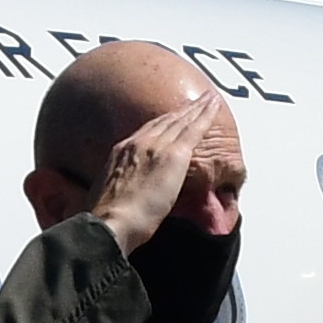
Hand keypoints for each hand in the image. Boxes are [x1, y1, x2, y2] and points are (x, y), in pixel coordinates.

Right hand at [84, 92, 221, 255]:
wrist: (110, 223)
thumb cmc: (108, 221)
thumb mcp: (108, 196)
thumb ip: (121, 189)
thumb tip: (127, 196)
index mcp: (121, 152)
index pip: (147, 131)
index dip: (162, 122)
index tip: (171, 117)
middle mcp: (137, 143)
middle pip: (164, 121)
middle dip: (180, 111)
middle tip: (194, 101)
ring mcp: (156, 147)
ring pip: (180, 120)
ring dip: (196, 107)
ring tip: (208, 99)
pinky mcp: (174, 155)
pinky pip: (194, 129)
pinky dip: (206, 115)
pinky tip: (214, 106)